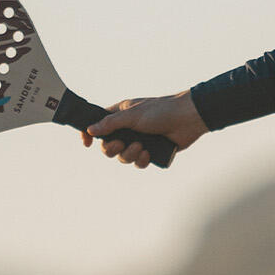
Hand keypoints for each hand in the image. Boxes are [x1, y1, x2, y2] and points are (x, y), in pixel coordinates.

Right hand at [85, 92, 207, 168]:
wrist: (188, 119)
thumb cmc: (161, 110)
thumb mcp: (133, 115)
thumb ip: (111, 123)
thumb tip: (90, 130)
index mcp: (121, 115)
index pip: (98, 125)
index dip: (90, 134)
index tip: (86, 143)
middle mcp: (128, 129)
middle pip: (109, 146)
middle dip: (113, 149)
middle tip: (121, 144)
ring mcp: (140, 140)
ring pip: (124, 157)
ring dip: (129, 155)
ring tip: (141, 147)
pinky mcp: (152, 151)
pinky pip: (139, 163)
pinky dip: (142, 161)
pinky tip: (148, 154)